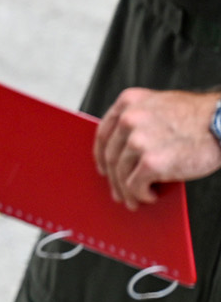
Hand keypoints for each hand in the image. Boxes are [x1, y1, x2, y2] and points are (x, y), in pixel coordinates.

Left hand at [92, 88, 220, 208]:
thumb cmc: (201, 118)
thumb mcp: (163, 106)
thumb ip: (141, 119)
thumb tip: (125, 151)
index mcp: (130, 102)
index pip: (104, 133)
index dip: (101, 155)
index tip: (103, 168)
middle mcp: (130, 118)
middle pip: (111, 156)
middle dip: (114, 178)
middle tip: (118, 192)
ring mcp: (139, 140)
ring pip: (121, 173)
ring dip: (127, 191)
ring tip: (135, 199)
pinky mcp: (151, 161)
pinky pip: (135, 185)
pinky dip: (141, 195)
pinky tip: (150, 196)